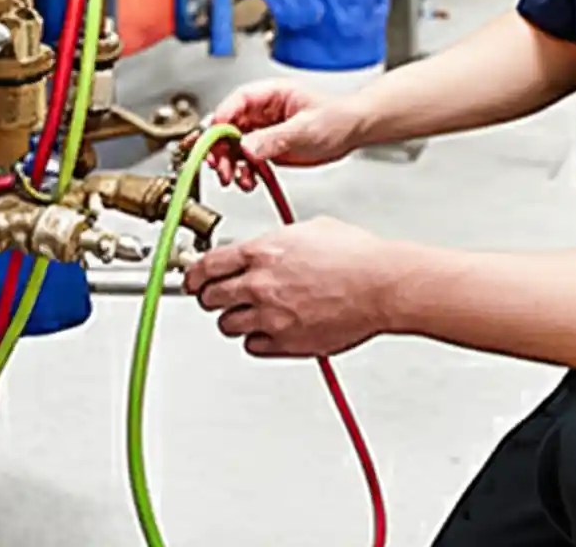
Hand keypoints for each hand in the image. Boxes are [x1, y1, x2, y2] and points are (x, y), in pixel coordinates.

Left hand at [183, 217, 398, 357]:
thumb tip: (268, 245)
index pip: (207, 266)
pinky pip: (253, 346)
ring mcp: (272, 316)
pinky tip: (271, 329)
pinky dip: (258, 339)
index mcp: (263, 252)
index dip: (195, 274)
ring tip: (250, 313)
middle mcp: (261, 285)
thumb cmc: (358, 257)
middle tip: (218, 296)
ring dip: (235, 319)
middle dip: (211, 296)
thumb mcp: (312, 229)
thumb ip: (280, 240)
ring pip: (227, 325)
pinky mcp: (287, 342)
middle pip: (209, 298)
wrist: (383, 285)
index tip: (193, 279)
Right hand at [185, 79, 364, 189]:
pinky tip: (249, 182)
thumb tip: (247, 148)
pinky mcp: (267, 149)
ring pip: (233, 147)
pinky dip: (243, 173)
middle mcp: (261, 112)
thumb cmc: (337, 116)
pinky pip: (246, 161)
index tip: (213, 140)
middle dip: (220, 149)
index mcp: (269, 95)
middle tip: (221, 168)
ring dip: (230, 165)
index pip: (235, 103)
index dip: (220, 121)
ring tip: (237, 180)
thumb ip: (275, 138)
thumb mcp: (306, 128)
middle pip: (227, 127)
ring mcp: (262, 131)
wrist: (353, 131)